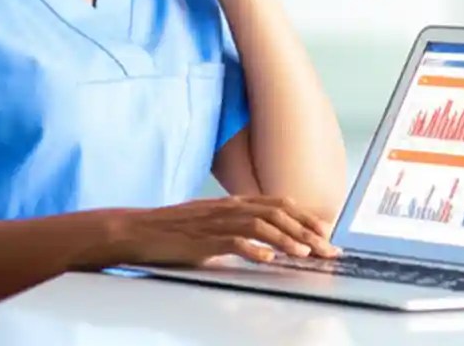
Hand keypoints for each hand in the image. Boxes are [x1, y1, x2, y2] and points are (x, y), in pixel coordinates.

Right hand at [105, 195, 342, 266]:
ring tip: (304, 254)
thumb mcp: (210, 223)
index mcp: (232, 202)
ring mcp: (215, 222)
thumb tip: (265, 244)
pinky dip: (253, 250)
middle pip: (276, 213)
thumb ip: (236, 228)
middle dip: (306, 230)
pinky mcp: (201, 239)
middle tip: (327, 249)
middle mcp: (228, 207)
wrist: (136, 229)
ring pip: (260, 225)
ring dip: (286, 240)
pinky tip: (268, 260)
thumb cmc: (172, 230)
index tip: (325, 233)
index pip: (278, 203)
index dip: (305, 217)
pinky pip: (232, 241)